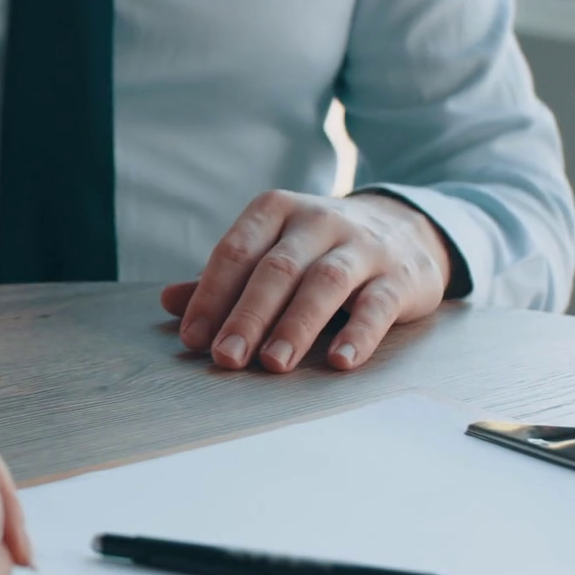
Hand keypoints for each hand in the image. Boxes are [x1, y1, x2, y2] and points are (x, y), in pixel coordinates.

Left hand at [165, 191, 455, 372]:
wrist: (407, 229)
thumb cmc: (317, 249)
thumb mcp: (271, 251)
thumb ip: (224, 279)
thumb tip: (168, 301)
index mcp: (275, 211)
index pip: (235, 251)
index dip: (210, 295)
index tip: (193, 339)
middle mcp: (318, 221)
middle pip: (276, 269)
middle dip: (247, 316)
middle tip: (226, 358)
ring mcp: (362, 247)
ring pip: (324, 283)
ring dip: (296, 325)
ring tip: (274, 363)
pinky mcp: (400, 277)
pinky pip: (378, 305)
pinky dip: (359, 334)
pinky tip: (339, 362)